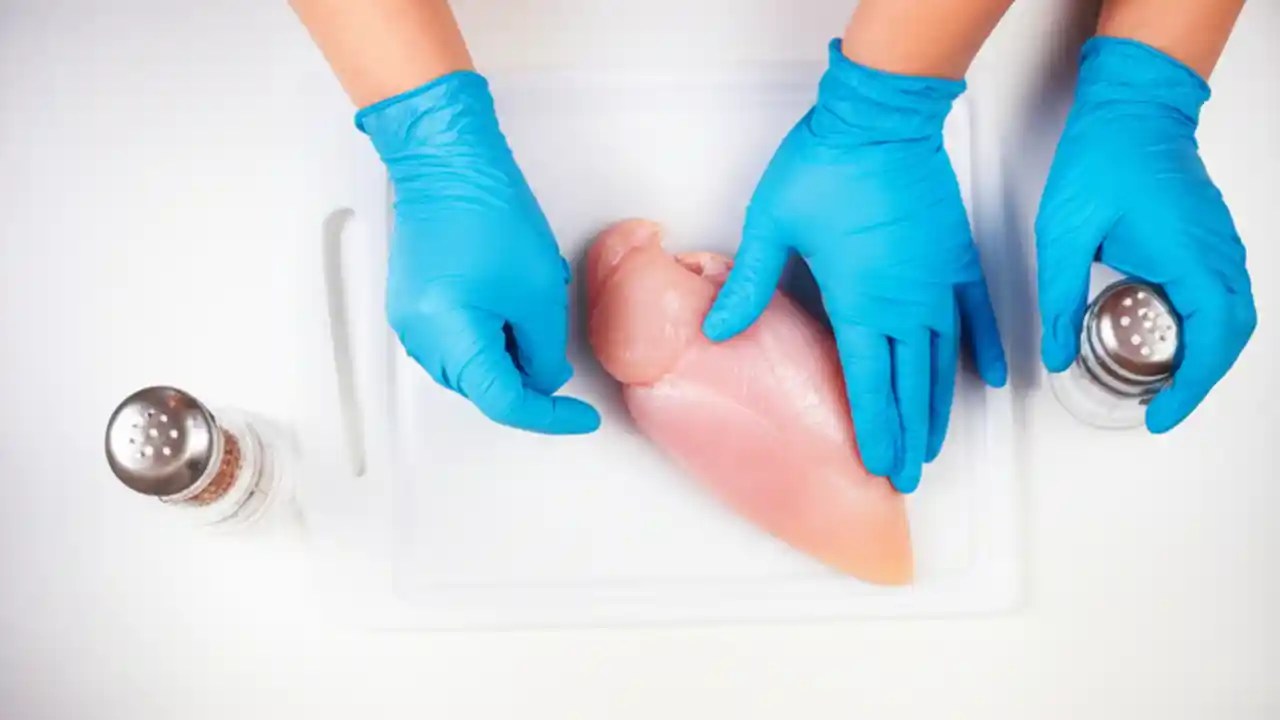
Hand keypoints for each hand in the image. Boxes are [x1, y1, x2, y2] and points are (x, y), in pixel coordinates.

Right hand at [357, 73, 599, 433]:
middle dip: (527, 385)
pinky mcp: (412, 307)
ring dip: (507, 361)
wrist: (447, 166)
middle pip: (482, 391)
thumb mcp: (538, 293)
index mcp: (451, 338)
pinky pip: (454, 345)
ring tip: (532, 319)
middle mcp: (421, 339)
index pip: (505, 403)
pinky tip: (510, 313)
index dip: (549, 417)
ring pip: (469, 371)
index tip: (580, 417)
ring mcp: (411, 324)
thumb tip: (543, 380)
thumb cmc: (487, 213)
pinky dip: (487, 343)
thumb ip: (545, 351)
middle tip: (560, 359)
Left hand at [703, 41, 1006, 492]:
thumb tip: (718, 328)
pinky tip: (993, 380)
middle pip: (911, 386)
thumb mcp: (771, 224)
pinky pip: (977, 315)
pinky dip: (985, 349)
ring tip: (936, 446)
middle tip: (908, 476)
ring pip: (945, 362)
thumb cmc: (826, 165)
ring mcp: (938, 282)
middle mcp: (907, 304)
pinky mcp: (957, 257)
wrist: (880, 117)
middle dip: (909, 437)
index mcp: (861, 302)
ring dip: (940, 407)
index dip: (876, 431)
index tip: (879, 467)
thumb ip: (748, 283)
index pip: (870, 385)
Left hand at [1036, 38, 1255, 432]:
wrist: (1131, 107)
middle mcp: (1217, 255)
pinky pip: (1219, 294)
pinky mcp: (1208, 238)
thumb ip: (1058, 299)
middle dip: (1201, 379)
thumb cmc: (1103, 158)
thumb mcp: (1063, 235)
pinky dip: (1200, 327)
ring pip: (1230, 316)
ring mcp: (1219, 245)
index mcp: (1190, 258)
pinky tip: (1162, 337)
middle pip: (1231, 335)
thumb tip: (1055, 352)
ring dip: (1204, 354)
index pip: (1212, 340)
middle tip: (1161, 408)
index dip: (1191, 388)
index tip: (1162, 416)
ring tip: (1161, 382)